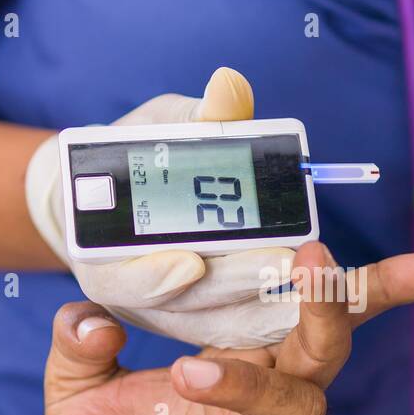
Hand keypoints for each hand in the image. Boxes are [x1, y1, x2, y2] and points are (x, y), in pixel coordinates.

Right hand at [25, 66, 300, 347]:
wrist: (113, 195)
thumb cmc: (132, 155)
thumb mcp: (158, 127)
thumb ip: (196, 117)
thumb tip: (229, 87)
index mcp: (98, 254)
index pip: (121, 279)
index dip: (152, 276)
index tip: (190, 264)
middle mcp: (131, 297)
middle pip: (183, 301)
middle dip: (234, 280)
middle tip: (283, 262)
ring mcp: (167, 315)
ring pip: (217, 322)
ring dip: (266, 307)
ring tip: (312, 284)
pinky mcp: (203, 322)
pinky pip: (240, 328)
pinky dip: (275, 317)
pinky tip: (315, 303)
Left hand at [43, 241, 413, 414]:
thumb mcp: (74, 397)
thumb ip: (76, 345)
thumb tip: (92, 315)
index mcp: (242, 360)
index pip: (307, 311)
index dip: (363, 282)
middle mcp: (272, 402)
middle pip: (325, 343)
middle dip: (330, 300)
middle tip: (310, 261)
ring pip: (302, 405)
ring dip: (251, 385)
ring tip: (187, 377)